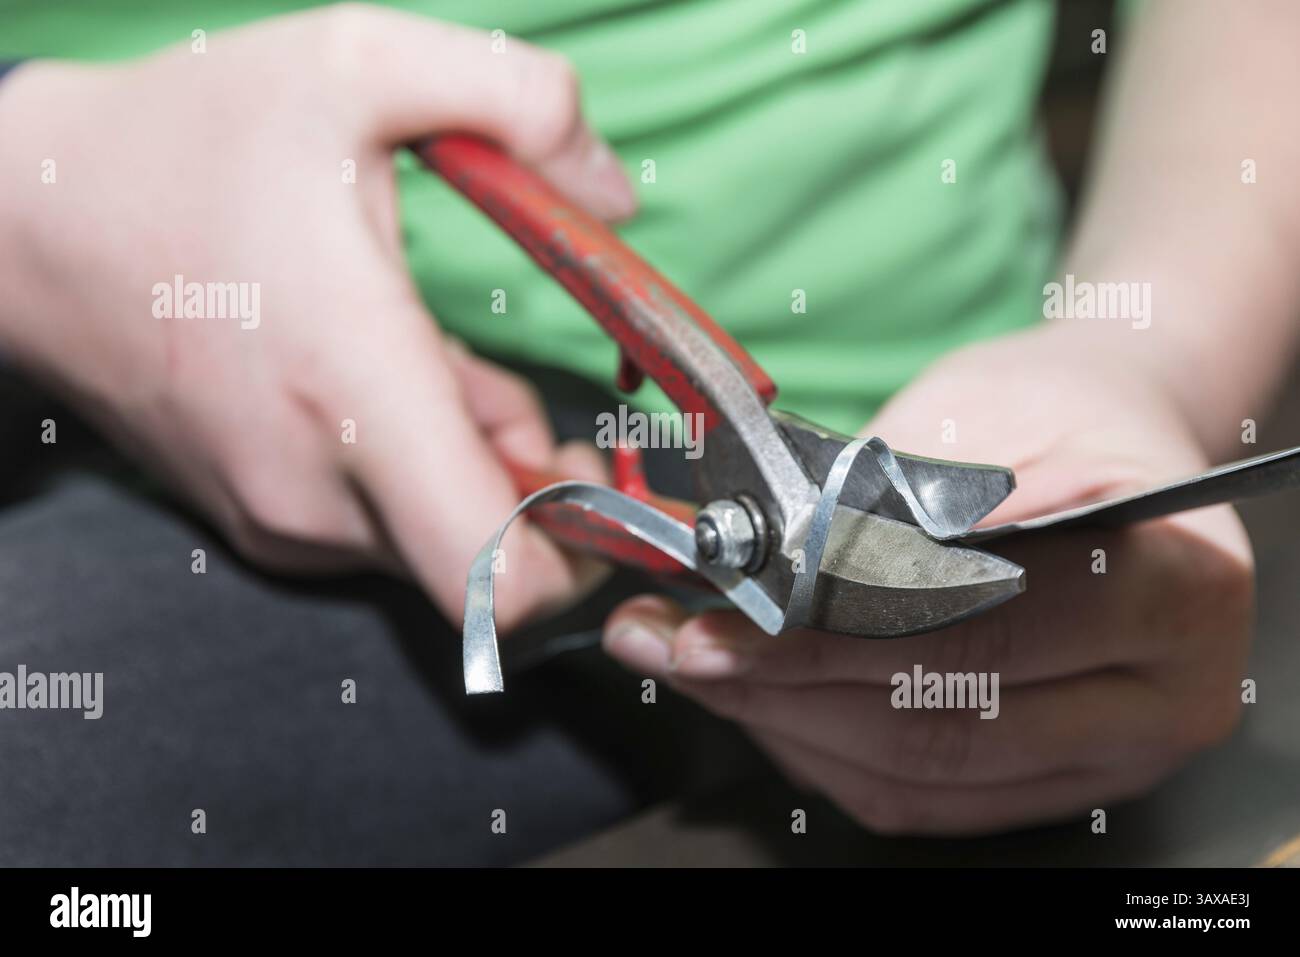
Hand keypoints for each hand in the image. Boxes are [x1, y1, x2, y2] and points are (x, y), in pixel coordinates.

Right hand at [0, 6, 635, 628]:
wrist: (27, 221)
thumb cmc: (185, 145)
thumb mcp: (359, 63)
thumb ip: (519, 100)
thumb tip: (615, 197)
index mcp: (358, 391)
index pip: (500, 583)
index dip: (585, 560)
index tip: (607, 485)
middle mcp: (322, 488)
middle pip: (493, 565)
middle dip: (544, 493)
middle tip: (525, 399)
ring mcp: (287, 519)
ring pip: (441, 542)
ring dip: (478, 470)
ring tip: (438, 367)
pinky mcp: (266, 520)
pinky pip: (387, 524)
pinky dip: (420, 471)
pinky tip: (391, 386)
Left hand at [603, 323, 1252, 833]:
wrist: (1112, 447)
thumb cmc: (1054, 411)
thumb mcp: (982, 415)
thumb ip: (893, 504)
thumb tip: (777, 568)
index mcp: (1177, 585)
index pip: (984, 623)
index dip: (842, 629)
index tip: (735, 611)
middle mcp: (1162, 697)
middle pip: (940, 722)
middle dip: (784, 685)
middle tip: (678, 642)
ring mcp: (1110, 758)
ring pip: (914, 777)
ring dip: (781, 723)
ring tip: (687, 659)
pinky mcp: (1048, 784)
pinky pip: (914, 797)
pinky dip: (818, 749)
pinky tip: (754, 696)